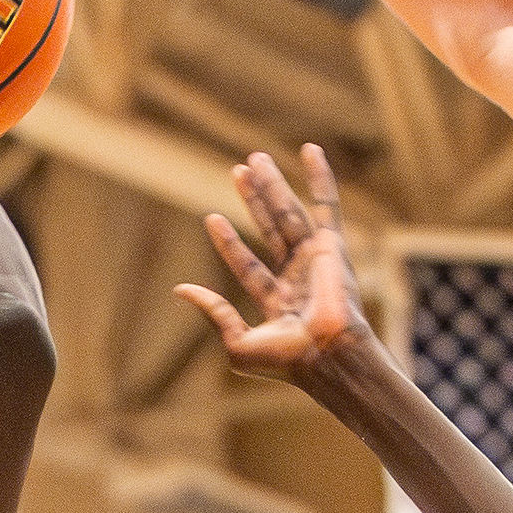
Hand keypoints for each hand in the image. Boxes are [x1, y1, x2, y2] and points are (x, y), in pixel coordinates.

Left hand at [177, 145, 370, 382]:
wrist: (326, 357)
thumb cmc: (287, 362)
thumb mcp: (238, 344)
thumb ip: (214, 313)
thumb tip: (180, 290)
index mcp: (279, 303)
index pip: (248, 267)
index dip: (229, 244)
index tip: (212, 218)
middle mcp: (298, 279)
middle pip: (270, 231)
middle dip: (253, 201)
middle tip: (239, 171)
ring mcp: (316, 261)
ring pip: (289, 214)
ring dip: (273, 186)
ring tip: (254, 158)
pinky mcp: (332, 247)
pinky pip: (326, 206)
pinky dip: (321, 177)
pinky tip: (311, 151)